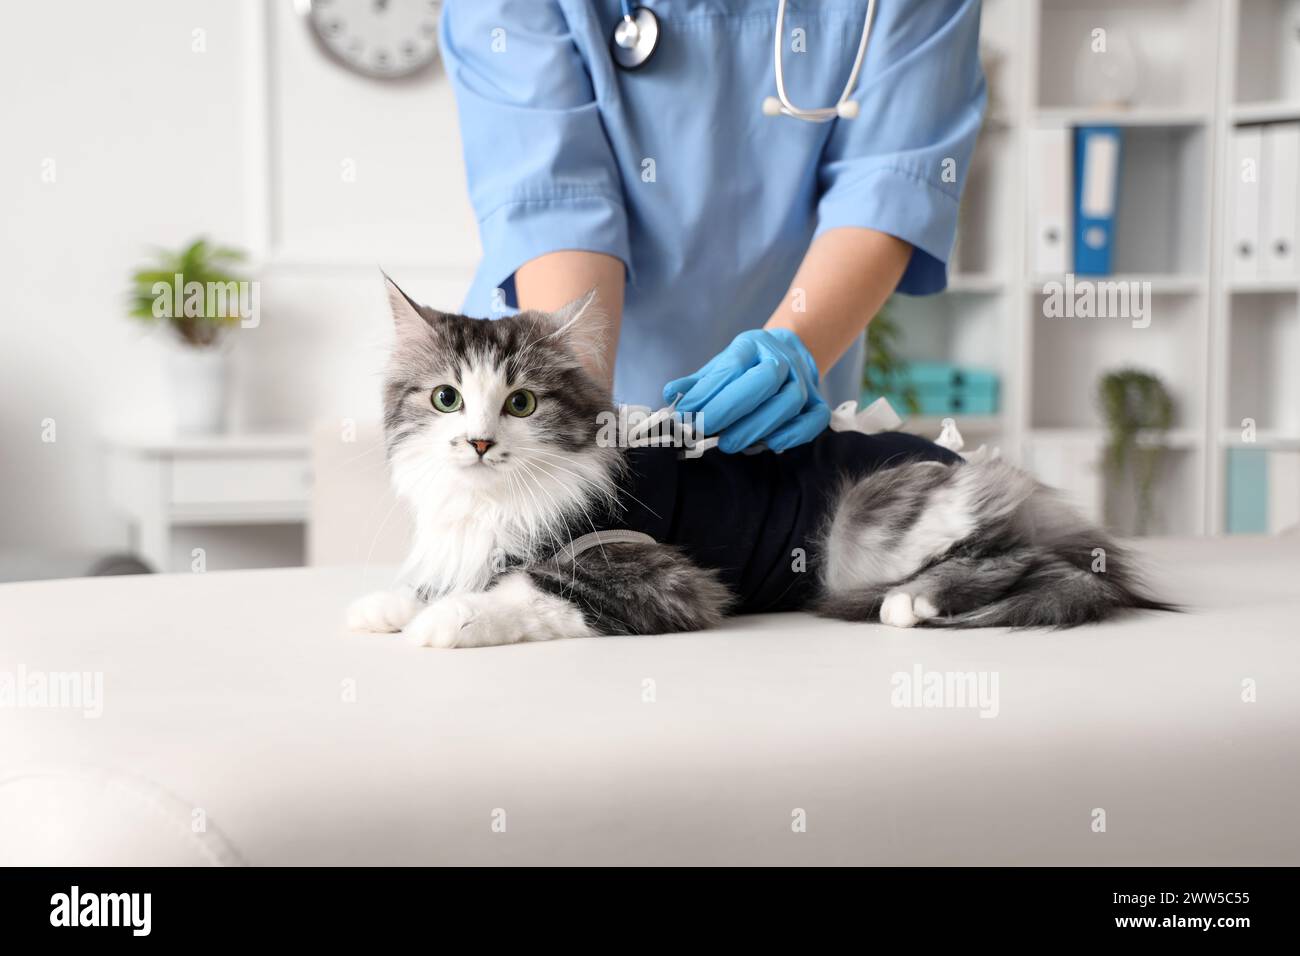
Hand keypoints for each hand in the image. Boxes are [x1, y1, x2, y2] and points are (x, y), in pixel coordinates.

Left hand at [662, 328, 830, 452]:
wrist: (788, 354)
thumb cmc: (745, 368)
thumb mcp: (719, 367)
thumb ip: (697, 383)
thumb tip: (671, 394)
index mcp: (752, 346)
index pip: (732, 367)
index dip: (708, 393)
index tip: (685, 414)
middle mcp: (782, 359)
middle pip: (765, 380)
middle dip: (731, 408)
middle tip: (704, 431)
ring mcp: (804, 381)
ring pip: (789, 402)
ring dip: (757, 426)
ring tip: (730, 443)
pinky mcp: (818, 404)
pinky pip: (813, 420)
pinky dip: (793, 435)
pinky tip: (769, 445)